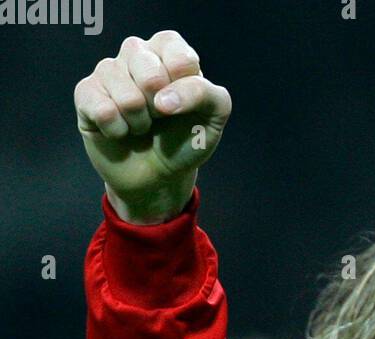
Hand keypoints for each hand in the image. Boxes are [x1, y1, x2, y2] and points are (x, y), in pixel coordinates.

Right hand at [74, 30, 230, 224]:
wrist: (159, 176)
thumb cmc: (186, 141)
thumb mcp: (213, 118)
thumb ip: (206, 94)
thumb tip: (163, 99)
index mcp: (169, 52)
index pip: (175, 51)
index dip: (183, 86)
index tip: (185, 104)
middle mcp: (137, 54)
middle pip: (148, 71)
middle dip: (160, 108)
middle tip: (160, 117)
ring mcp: (108, 71)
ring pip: (126, 95)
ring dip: (140, 123)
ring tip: (141, 126)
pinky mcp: (86, 93)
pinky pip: (102, 110)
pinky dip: (118, 131)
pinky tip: (120, 131)